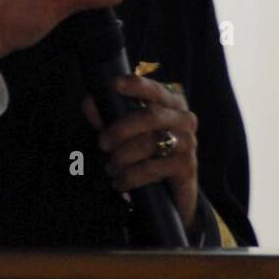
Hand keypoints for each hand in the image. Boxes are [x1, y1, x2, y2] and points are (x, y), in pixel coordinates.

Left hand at [82, 75, 199, 234]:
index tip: (114, 85)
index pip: (155, 89)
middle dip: (120, 130)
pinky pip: (152, 168)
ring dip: (122, 156)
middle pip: (150, 116)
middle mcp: (184, 119)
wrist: (173, 193)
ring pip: (149, 143)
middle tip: (102, 144)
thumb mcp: (127, 134)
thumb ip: (109, 117)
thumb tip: (90, 102)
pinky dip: (131, 176)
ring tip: (110, 168)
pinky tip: (120, 183)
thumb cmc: (148, 154)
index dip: (136, 85)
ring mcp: (188, 142)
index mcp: (172, 103)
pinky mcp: (187, 167)